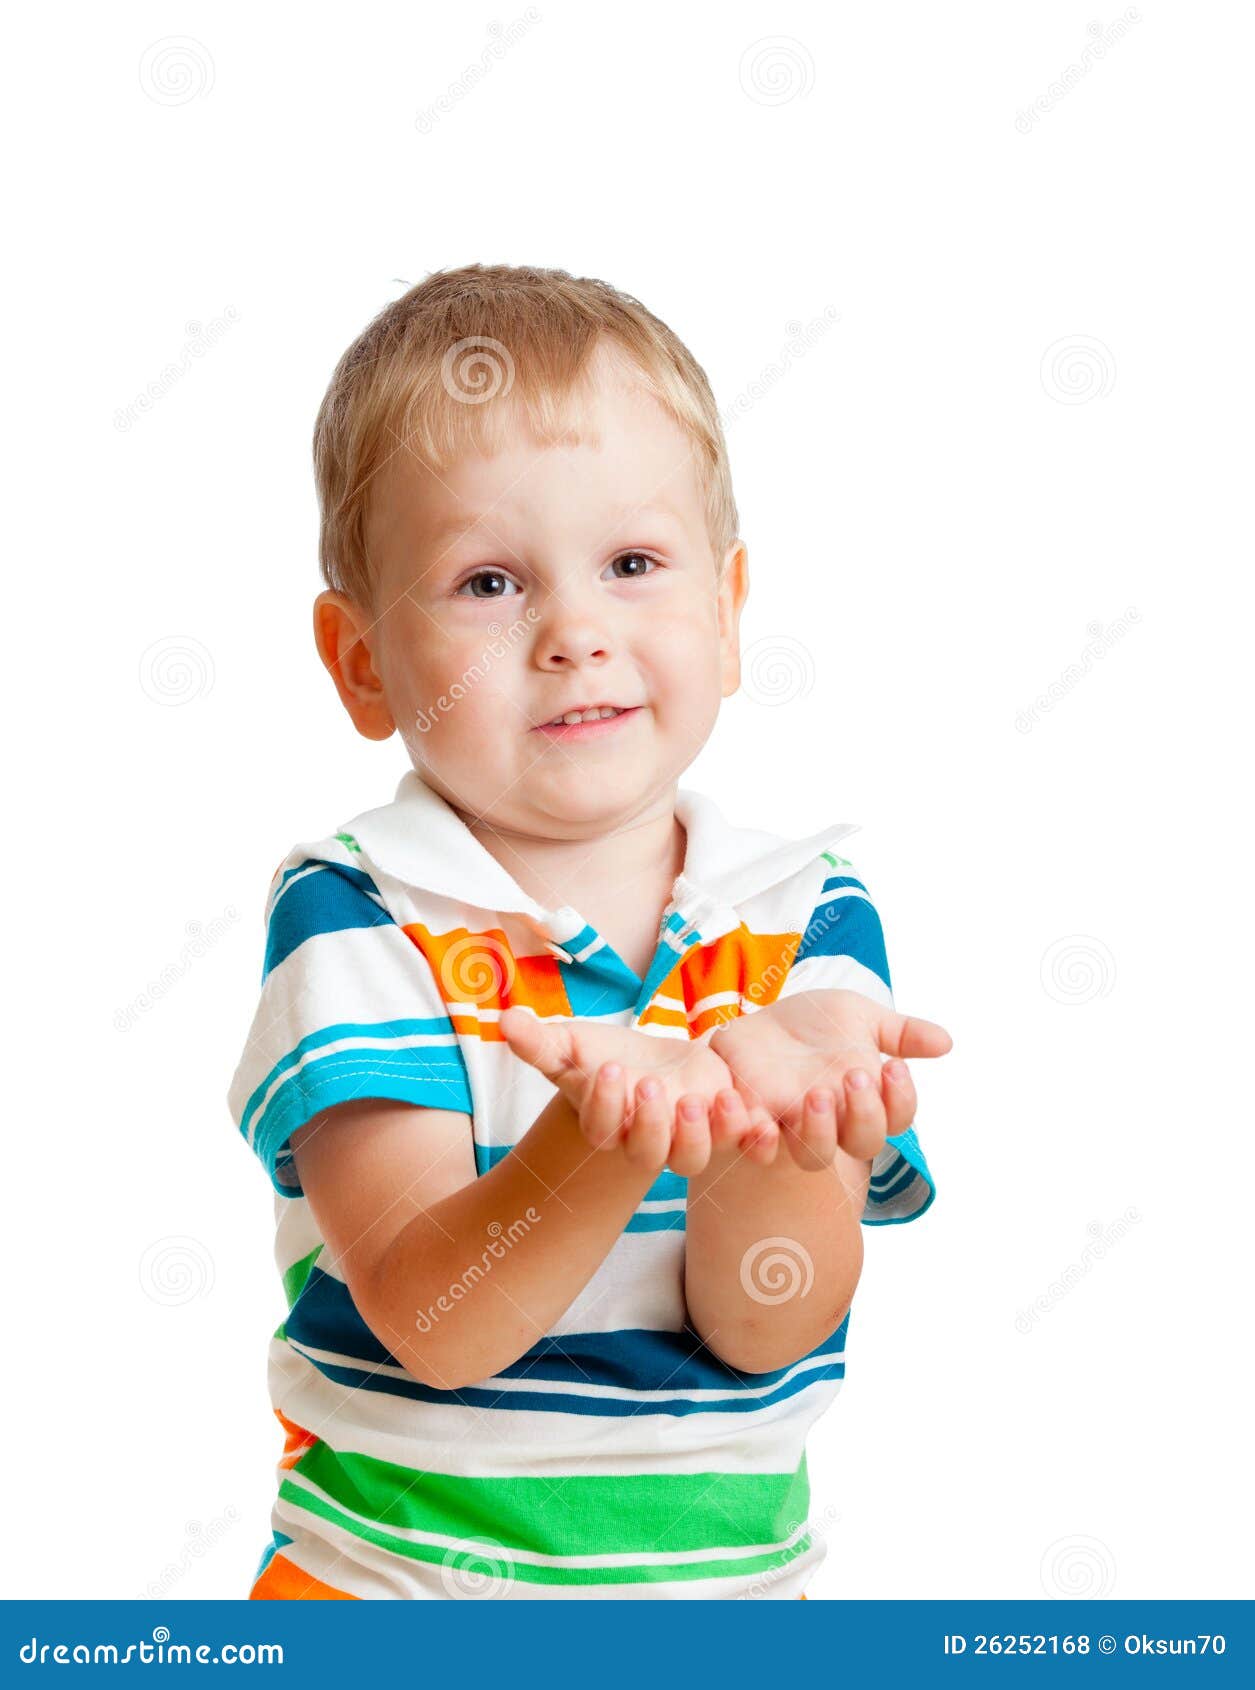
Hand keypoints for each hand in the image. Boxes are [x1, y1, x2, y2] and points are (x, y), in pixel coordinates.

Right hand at [498, 1007, 778, 1175]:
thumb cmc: (605, 1058)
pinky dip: (750, 1132)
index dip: (605, 1106)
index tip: (610, 1068)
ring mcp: (689, 1141)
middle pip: (648, 1153)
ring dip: (699, 1133)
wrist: (656, 1065)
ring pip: (693, 1159)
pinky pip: (741, 1142)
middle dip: (650, 1122)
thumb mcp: (573, 1043)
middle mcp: (647, 1143)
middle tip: (652, 1085)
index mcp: (608, 1126)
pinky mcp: (726, 1128)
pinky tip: (753, 1109)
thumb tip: (502, 1019)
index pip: (601, 1130)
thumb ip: (539, 1040)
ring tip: (701, 1097)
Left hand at [709, 989, 952, 1167]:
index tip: (893, 1066)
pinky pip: (754, 1147)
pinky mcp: (752, 1121)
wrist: (757, 1020)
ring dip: (818, 1132)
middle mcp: (835, 1120)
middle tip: (854, 1076)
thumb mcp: (858, 1015)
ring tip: (815, 1096)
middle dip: (865, 1114)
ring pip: (812, 1157)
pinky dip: (757, 1140)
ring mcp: (793, 1124)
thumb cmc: (815, 1024)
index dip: (900, 1099)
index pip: (896, 1117)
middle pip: (862, 1143)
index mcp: (865, 1098)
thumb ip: (900, 1031)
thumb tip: (947, 1042)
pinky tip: (758, 1119)